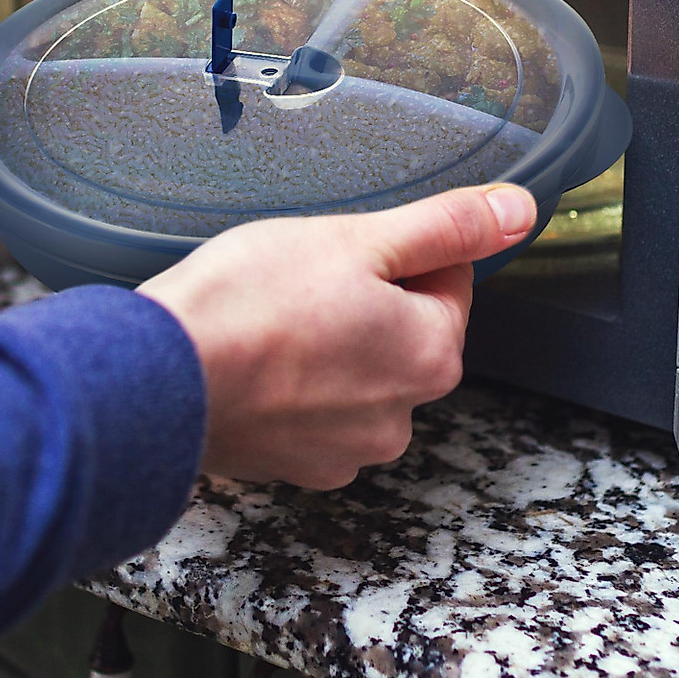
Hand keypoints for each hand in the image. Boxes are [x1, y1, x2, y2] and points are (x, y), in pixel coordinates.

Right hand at [139, 183, 536, 488]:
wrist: (159, 377)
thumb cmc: (250, 302)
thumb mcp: (357, 239)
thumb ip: (447, 227)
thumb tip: (519, 212)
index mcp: (431, 354)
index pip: (445, 279)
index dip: (393, 251)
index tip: (341, 252)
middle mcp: (401, 416)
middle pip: (402, 328)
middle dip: (362, 298)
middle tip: (298, 280)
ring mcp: (346, 450)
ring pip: (355, 368)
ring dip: (328, 342)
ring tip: (269, 320)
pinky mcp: (295, 465)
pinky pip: (313, 408)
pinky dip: (292, 383)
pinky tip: (254, 360)